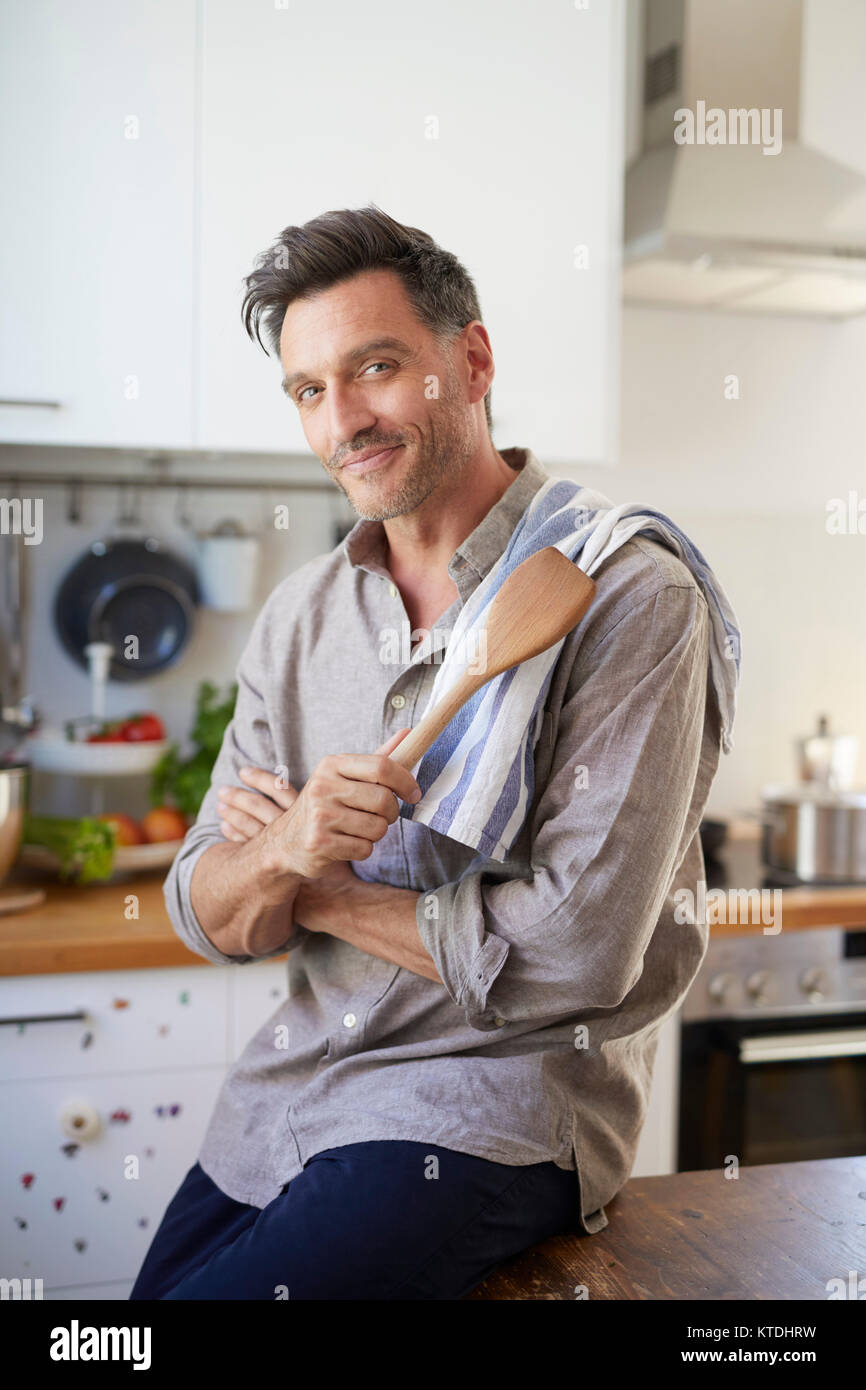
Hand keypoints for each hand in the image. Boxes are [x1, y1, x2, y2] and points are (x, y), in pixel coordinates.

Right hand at [216, 727, 418, 879]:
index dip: (405, 781)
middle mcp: (323, 786)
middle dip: (391, 813)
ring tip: (358, 829)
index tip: (413, 793)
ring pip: (377, 827)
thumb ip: (377, 758)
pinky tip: (346, 843)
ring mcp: (320, 815)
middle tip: (382, 816)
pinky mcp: (320, 842)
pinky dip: (362, 849)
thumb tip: (408, 733)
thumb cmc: (325, 805)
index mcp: (332, 765)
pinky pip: (365, 848)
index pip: (382, 766)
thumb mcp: (345, 777)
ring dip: (376, 833)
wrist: (286, 841)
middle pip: (384, 800)